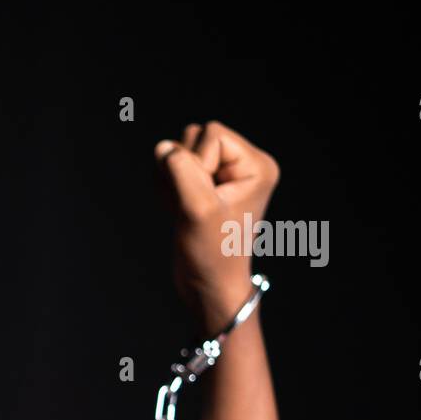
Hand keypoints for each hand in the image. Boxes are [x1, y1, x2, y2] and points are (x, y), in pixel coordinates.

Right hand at [155, 121, 279, 330]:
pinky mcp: (204, 187)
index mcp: (256, 165)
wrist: (209, 286)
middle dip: (182, 169)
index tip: (202, 198)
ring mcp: (223, 176)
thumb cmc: (213, 254)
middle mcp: (243, 165)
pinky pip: (173, 168)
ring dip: (171, 179)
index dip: (196, 162)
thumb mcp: (197, 209)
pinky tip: (179, 211)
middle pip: (196, 136)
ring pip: (181, 151)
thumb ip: (180, 172)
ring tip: (183, 209)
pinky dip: (168, 189)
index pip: (212, 133)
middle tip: (191, 204)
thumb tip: (164, 147)